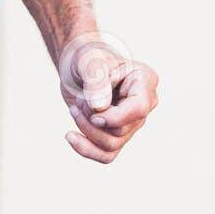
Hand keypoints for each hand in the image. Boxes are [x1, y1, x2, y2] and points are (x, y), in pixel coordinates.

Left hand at [59, 32, 158, 163]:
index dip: (114, 117)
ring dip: (85, 130)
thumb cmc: (87, 58)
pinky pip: (106, 155)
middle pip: (121, 130)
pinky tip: (70, 136)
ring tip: (74, 108)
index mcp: (144, 81)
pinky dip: (86, 149)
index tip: (93, 112)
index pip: (138, 109)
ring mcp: (131, 122)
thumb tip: (99, 107)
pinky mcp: (117, 135)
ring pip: (111, 145)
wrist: (78, 66)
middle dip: (91, 119)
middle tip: (79, 99)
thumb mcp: (88, 61)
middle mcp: (143, 105)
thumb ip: (95, 80)